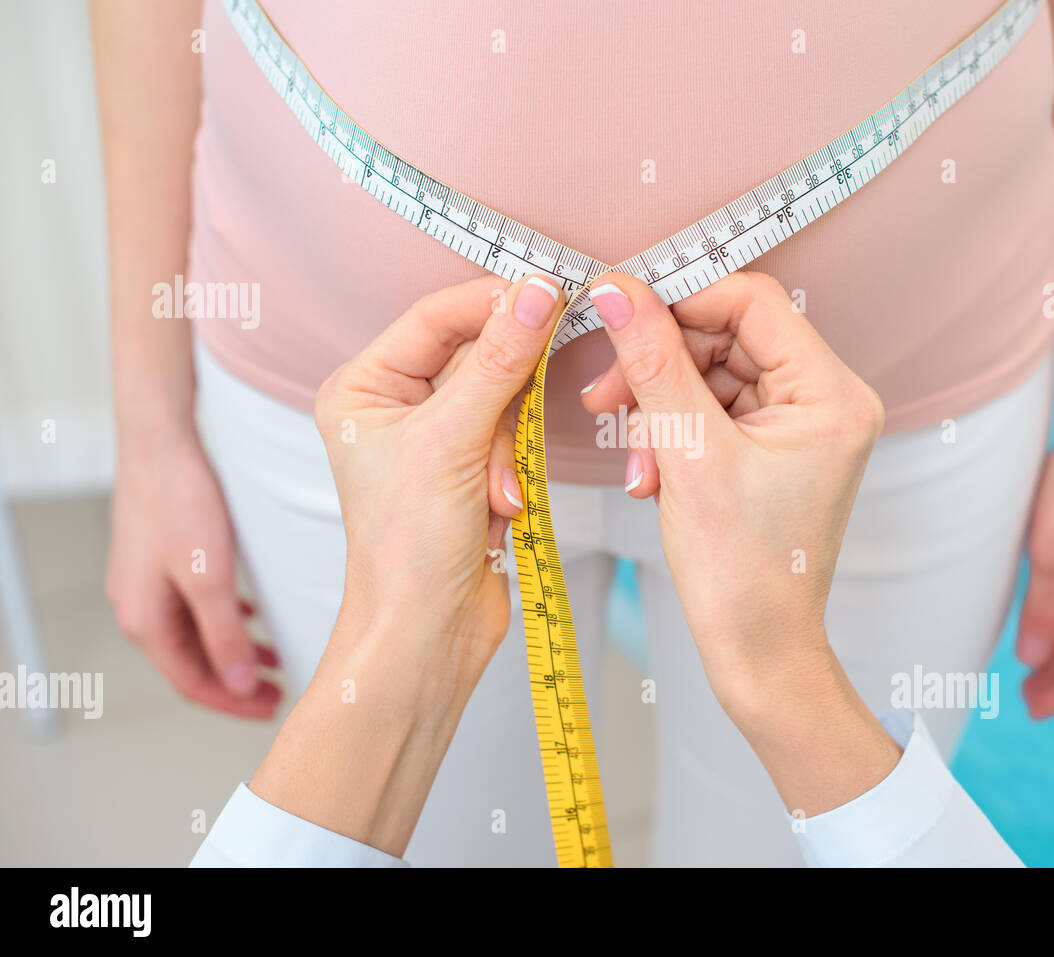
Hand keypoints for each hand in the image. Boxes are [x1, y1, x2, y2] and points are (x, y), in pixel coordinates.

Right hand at [107, 435, 280, 717]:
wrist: (160, 443)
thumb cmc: (181, 502)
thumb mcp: (211, 577)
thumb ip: (225, 636)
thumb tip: (241, 684)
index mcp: (145, 621)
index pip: (191, 683)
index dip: (234, 703)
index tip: (273, 710)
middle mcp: (140, 608)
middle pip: (192, 664)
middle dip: (237, 682)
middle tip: (280, 694)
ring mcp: (148, 585)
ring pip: (196, 635)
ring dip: (235, 653)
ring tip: (276, 663)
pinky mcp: (162, 562)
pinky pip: (196, 608)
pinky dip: (226, 622)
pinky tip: (253, 619)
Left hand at [313, 274, 567, 669]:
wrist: (428, 635)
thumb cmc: (407, 550)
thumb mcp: (452, 441)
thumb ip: (499, 362)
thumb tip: (537, 294)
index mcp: (363, 387)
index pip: (436, 317)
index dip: (493, 303)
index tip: (551, 293)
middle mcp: (394, 406)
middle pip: (476, 356)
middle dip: (504, 399)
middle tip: (528, 409)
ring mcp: (436, 438)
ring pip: (504, 399)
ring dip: (511, 447)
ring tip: (499, 494)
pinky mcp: (472, 467)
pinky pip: (515, 436)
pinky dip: (517, 468)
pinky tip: (504, 507)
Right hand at [584, 272, 900, 812]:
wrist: (757, 650)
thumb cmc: (741, 571)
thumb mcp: (687, 454)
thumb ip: (653, 362)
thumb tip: (618, 290)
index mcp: (831, 394)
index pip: (751, 302)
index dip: (680, 300)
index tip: (619, 310)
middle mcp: (829, 400)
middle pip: (728, 336)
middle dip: (661, 364)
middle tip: (604, 393)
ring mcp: (804, 424)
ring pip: (714, 374)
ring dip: (661, 405)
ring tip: (635, 457)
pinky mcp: (777, 447)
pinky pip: (716, 410)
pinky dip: (676, 432)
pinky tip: (651, 474)